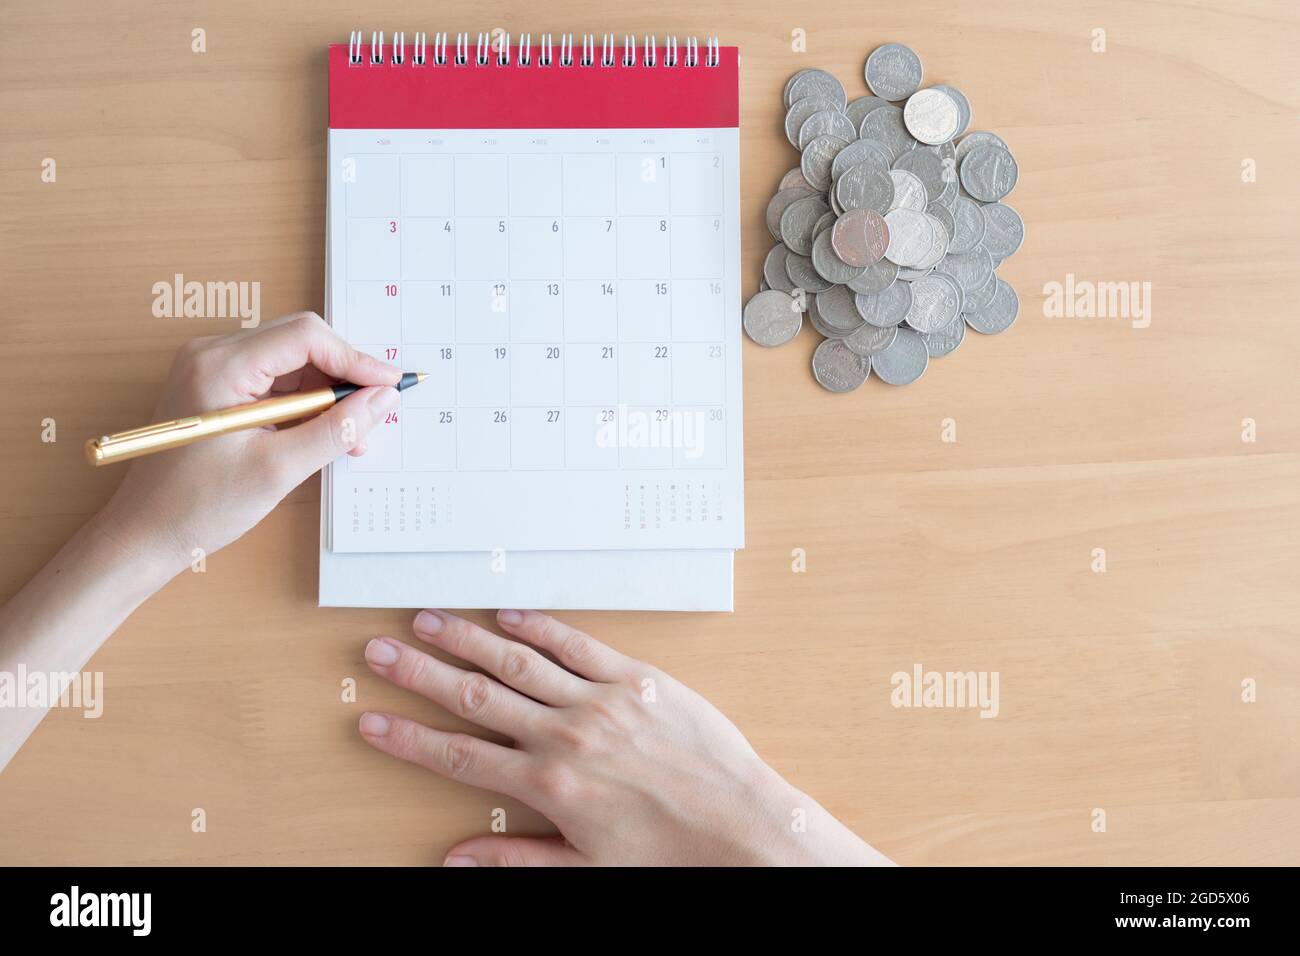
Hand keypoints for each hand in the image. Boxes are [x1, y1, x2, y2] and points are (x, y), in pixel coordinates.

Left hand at [98, 312, 400, 582]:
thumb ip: (337, 429)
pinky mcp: (219, 390)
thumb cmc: (198, 505)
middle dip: (344, 378)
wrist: (145, 534)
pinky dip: (306, 407)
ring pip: (294, 364)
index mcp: (220, 364)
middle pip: (301, 344)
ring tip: (353, 438)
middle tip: (377, 414)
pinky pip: (277, 384)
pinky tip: (324, 437)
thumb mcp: (279, 469)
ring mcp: (214, 371)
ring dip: (328, 396)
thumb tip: (383, 400)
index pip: (306, 336)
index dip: (355, 359)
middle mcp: (213, 355)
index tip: (390, 388)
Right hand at [359, 610, 893, 865]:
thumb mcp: (586, 871)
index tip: (374, 719)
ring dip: (469, 638)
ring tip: (429, 620)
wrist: (743, 830)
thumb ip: (517, 860)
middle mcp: (567, 736)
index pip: (461, 755)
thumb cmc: (669, 857)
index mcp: (549, 787)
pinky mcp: (640, 680)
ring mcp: (603, 702)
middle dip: (422, 673)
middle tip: (380, 649)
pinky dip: (541, 627)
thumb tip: (455, 860)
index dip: (411, 738)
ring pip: (520, 661)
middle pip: (477, 696)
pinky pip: (580, 646)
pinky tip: (509, 613)